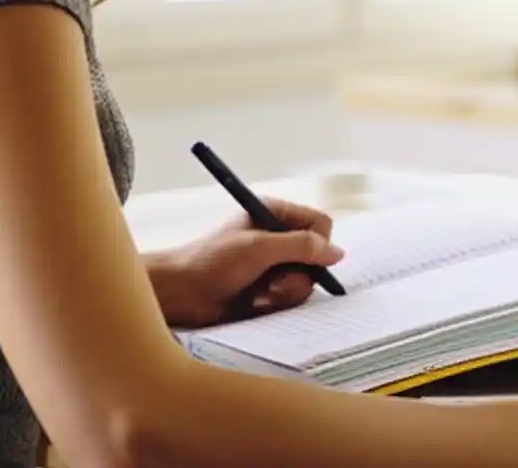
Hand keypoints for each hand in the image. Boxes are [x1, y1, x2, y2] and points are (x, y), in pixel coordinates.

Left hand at [146, 198, 344, 328]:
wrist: (179, 294)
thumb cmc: (212, 262)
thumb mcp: (259, 248)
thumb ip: (301, 247)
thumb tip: (338, 253)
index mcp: (275, 216)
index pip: (320, 224)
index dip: (320, 243)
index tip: (306, 258)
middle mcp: (279, 239)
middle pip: (317, 256)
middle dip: (300, 273)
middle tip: (276, 281)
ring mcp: (275, 265)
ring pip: (307, 280)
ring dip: (287, 290)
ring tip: (262, 293)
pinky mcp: (269, 289)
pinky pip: (292, 297)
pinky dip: (277, 302)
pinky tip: (256, 301)